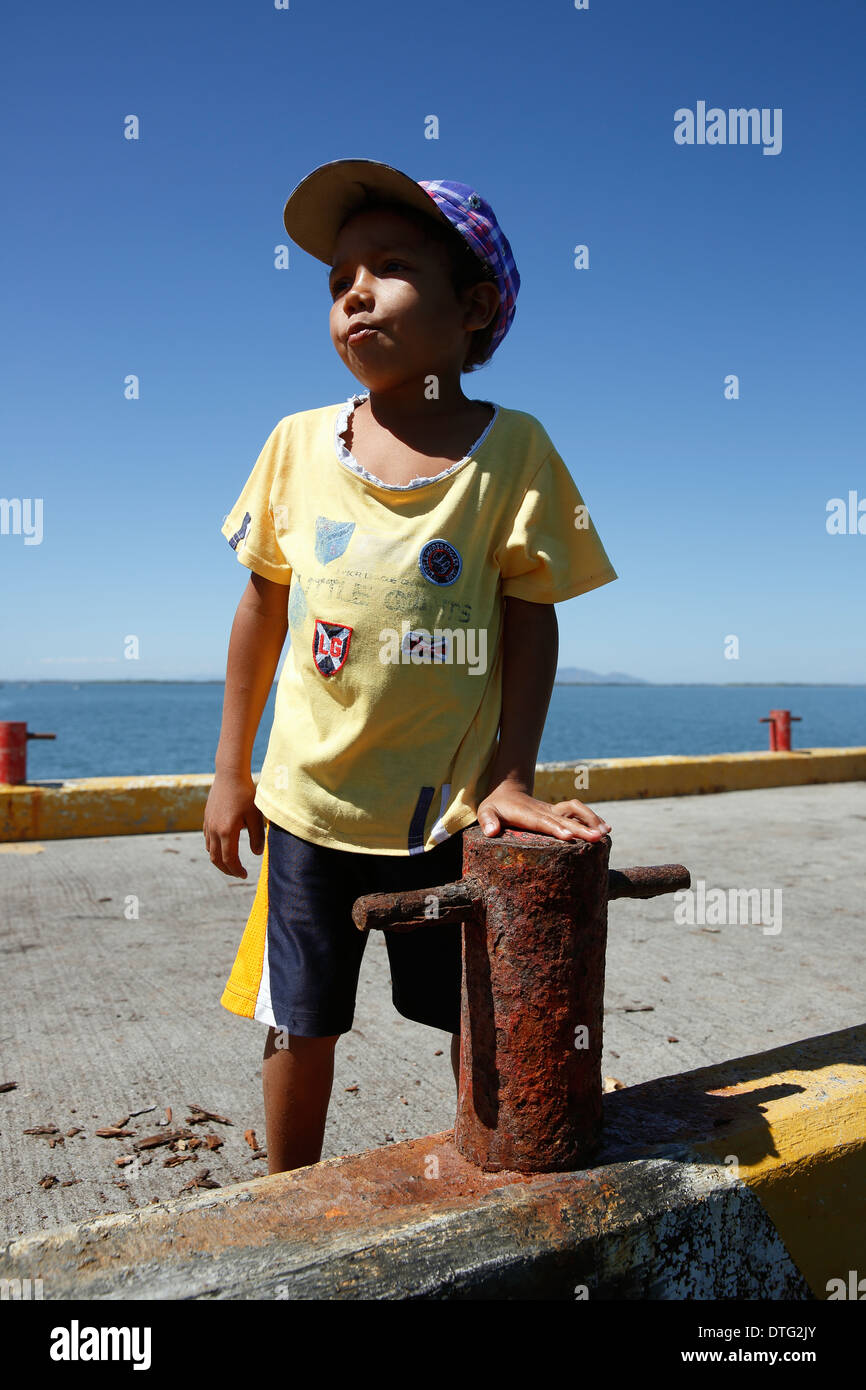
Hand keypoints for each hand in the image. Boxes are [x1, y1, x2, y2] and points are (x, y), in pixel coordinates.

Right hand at [203, 768, 264, 876]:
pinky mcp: (207, 818)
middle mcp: (214, 830)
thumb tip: (256, 854)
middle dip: (227, 869)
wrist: (230, 774)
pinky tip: (223, 846)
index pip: (229, 859)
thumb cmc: (246, 794)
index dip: (237, 870)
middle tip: (238, 873)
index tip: (245, 875)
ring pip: (210, 850)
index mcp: (227, 831)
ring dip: (219, 860)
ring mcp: (208, 824)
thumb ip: (257, 836)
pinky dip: (214, 848)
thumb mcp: (255, 815)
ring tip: (231, 863)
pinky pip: (208, 839)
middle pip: (216, 859)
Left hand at [476, 780, 611, 842]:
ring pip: (575, 813)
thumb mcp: (485, 811)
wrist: (506, 791)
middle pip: (564, 820)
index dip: (556, 829)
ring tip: (605, 834)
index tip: (569, 836)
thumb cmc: (495, 806)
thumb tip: (491, 832)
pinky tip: (605, 829)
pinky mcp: (558, 813)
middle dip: (581, 829)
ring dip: (591, 821)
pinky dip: (592, 819)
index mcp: (527, 814)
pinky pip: (578, 814)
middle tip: (597, 838)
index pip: (543, 822)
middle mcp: (543, 811)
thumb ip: (487, 820)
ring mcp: (553, 811)